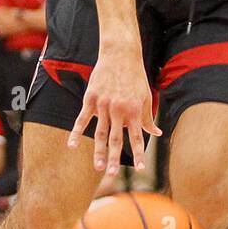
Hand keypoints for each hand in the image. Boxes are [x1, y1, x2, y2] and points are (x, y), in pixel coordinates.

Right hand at [68, 44, 161, 174]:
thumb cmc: (135, 77)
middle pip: (116, 139)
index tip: (141, 168)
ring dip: (98, 151)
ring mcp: (103, 105)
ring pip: (99, 133)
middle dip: (114, 158)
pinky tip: (70, 146)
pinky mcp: (91, 99)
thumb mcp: (146, 97)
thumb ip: (148, 118)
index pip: (137, 137)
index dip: (139, 154)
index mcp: (134, 111)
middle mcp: (118, 110)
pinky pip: (82, 119)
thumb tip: (157, 133)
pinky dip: (76, 133)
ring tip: (98, 167)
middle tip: (112, 174)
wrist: (120, 54)